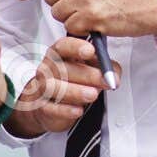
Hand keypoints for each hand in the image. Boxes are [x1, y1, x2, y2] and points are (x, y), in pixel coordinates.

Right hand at [4, 36, 120, 138]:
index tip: (91, 50)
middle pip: (63, 68)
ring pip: (54, 87)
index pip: (64, 46)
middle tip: (105, 80)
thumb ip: (102, 67)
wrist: (48, 102)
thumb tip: (114, 73)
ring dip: (75, 91)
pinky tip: (79, 110)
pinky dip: (65, 110)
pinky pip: (51, 108)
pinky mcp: (43, 107)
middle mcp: (48, 68)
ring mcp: (43, 88)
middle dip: (87, 74)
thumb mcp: (88, 68)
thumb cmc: (71, 80)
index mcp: (59, 54)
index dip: (76, 47)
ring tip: (93, 94)